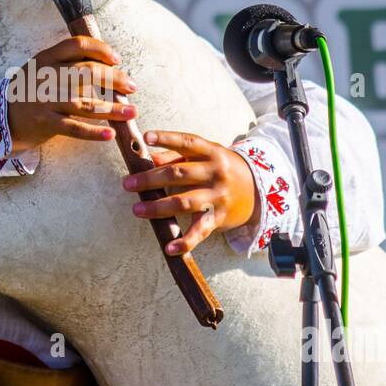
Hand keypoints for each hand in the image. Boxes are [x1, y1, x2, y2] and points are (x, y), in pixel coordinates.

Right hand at [6, 36, 137, 153]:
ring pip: (84, 103)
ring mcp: (45, 101)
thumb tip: (107, 64)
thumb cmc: (30, 91)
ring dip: (111, 108)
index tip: (117, 60)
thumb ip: (68, 63)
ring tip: (132, 112)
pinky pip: (74, 128)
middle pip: (86, 73)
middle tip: (132, 87)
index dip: (101, 50)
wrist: (2, 117)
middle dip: (113, 79)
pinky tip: (110, 134)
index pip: (77, 45)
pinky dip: (93, 132)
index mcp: (46, 58)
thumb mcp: (42, 69)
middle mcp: (46, 77)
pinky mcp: (45, 123)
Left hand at [121, 130, 259, 253]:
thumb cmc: (223, 169)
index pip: (188, 143)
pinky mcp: (219, 218)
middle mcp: (216, 173)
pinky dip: (185, 241)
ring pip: (184, 202)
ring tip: (137, 209)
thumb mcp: (206, 156)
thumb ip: (177, 156)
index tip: (147, 137)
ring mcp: (218, 196)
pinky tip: (169, 247)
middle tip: (128, 184)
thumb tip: (148, 157)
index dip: (167, 138)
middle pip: (179, 175)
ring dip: (158, 207)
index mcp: (212, 153)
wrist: (258, 190)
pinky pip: (200, 231)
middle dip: (150, 179)